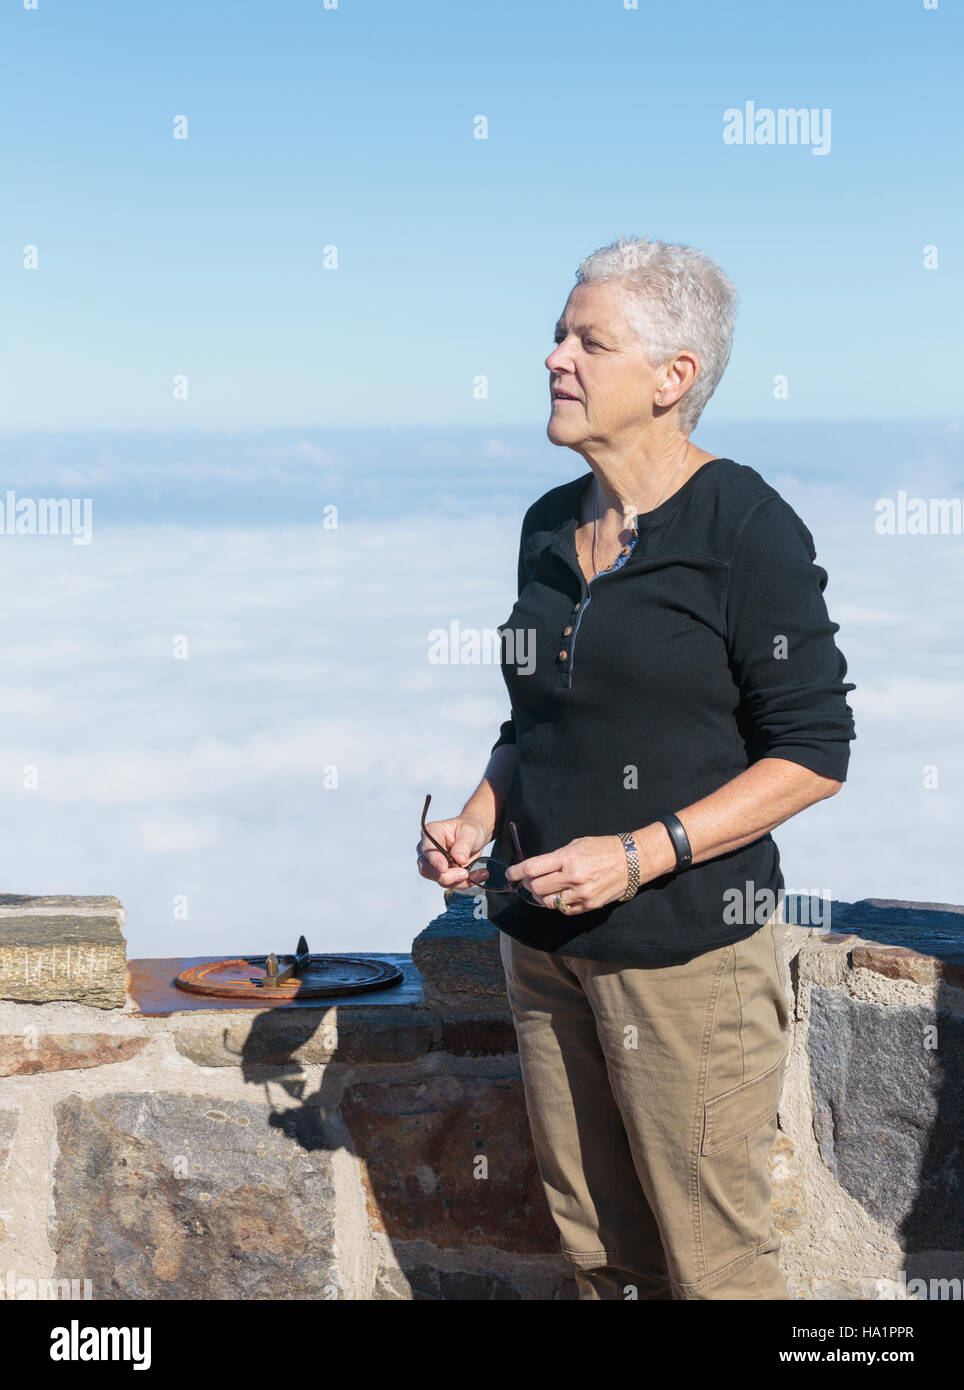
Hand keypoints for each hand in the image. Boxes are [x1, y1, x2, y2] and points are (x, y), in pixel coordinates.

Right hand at [416, 811, 489, 891]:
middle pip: (427, 869)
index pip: (427, 849)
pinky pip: (452, 883)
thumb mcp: (470, 832)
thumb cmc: (470, 829)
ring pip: (440, 879)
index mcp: (432, 832)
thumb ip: (463, 845)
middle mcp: (429, 849)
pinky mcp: (444, 873)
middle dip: (446, 876)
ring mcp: (435, 863)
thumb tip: (459, 859)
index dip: (434, 860)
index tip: (443, 868)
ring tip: (480, 872)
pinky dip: (467, 882)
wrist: (476, 835)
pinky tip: (479, 875)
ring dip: (461, 880)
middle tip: (464, 873)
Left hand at [505, 835, 629, 913]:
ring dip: (540, 896)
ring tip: (543, 889)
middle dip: (527, 885)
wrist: (631, 861)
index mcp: (568, 858)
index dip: (516, 873)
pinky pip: (563, 909)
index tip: (510, 874)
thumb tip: (534, 868)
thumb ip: (555, 857)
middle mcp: (573, 877)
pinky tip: (559, 895)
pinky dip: (557, 904)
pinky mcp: (589, 905)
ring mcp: (581, 893)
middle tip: (528, 882)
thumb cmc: (602, 848)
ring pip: (548, 902)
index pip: (532, 868)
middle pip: (536, 888)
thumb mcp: (576, 844)